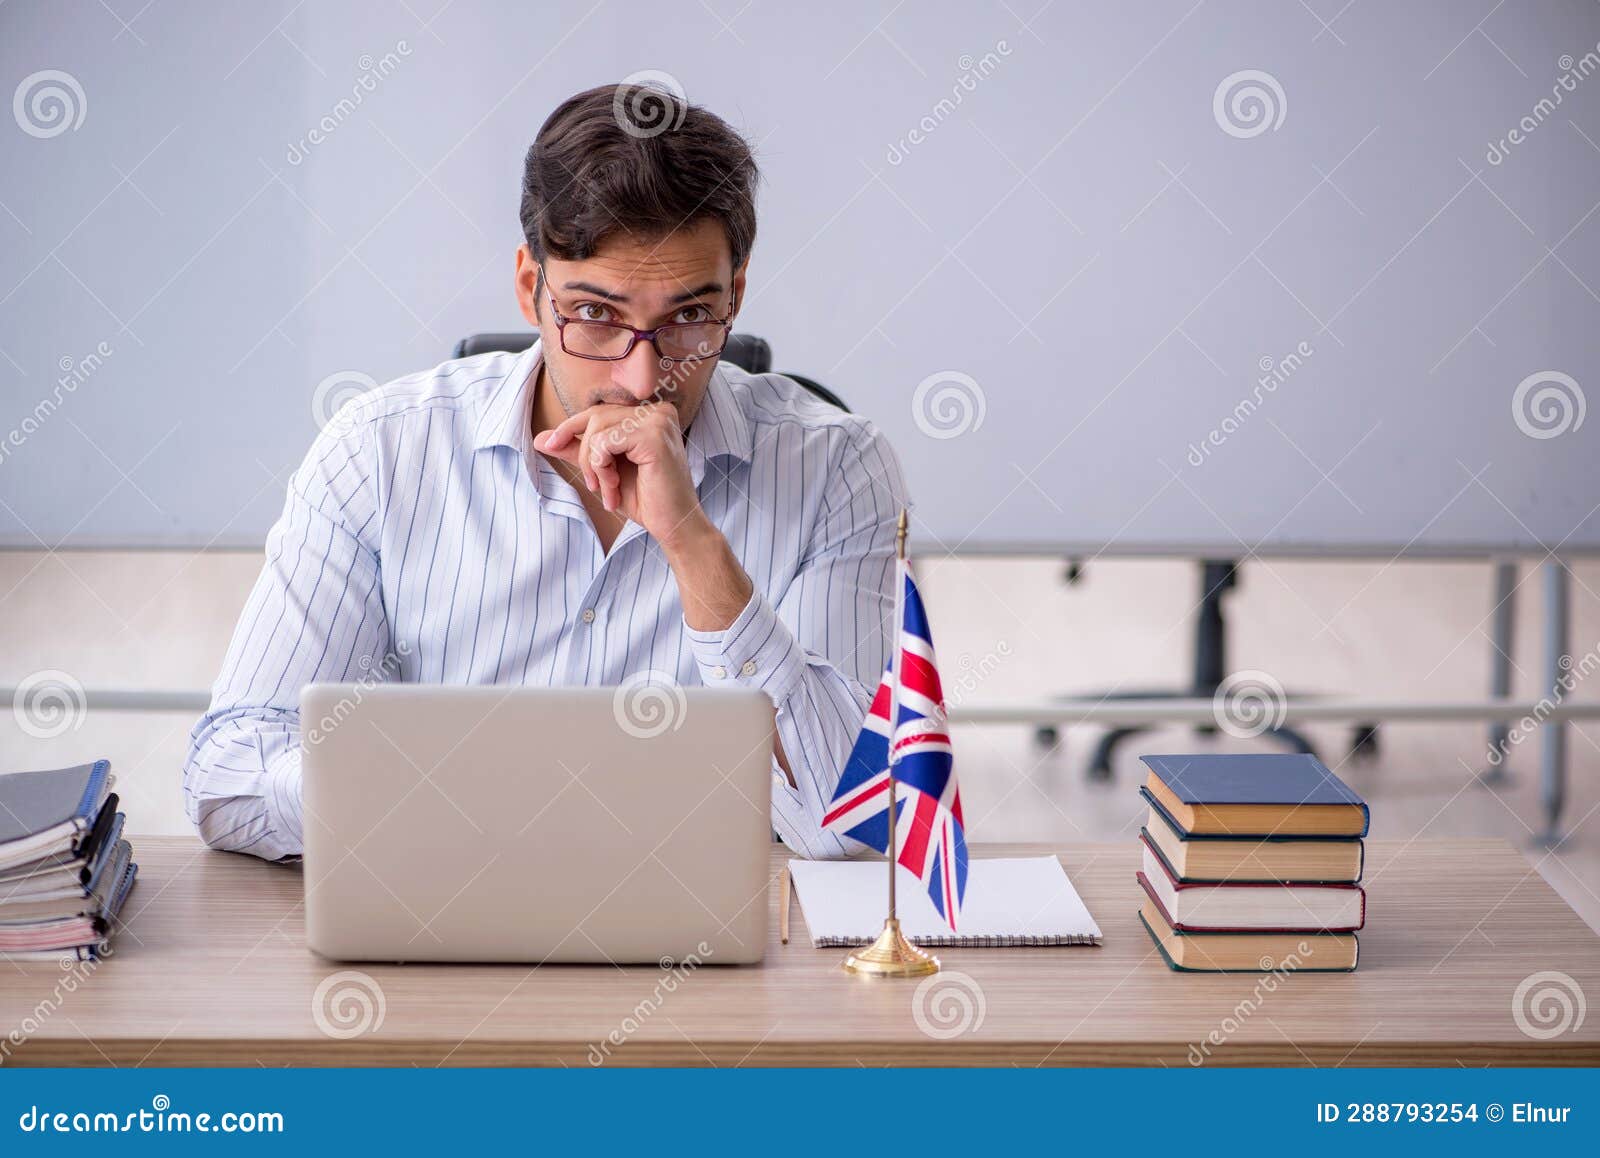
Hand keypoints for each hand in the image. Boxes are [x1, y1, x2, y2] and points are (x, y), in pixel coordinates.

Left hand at [533, 400, 708, 549]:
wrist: (673, 526)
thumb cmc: (646, 499)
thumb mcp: (605, 470)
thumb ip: (577, 451)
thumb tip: (541, 439)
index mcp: (651, 414)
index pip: (600, 411)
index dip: (570, 427)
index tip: (549, 445)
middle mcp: (658, 411)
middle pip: (595, 417)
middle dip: (585, 455)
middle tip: (596, 486)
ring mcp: (658, 421)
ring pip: (597, 429)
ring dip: (593, 465)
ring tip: (608, 490)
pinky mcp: (654, 436)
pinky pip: (605, 441)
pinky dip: (601, 467)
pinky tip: (614, 487)